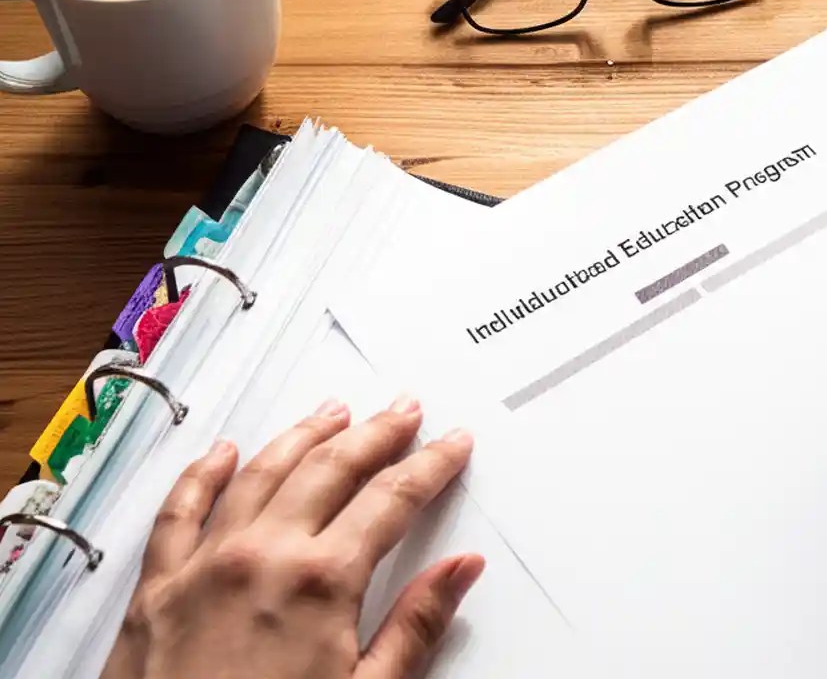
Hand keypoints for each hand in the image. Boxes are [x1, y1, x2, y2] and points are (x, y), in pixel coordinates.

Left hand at [102, 396, 483, 678]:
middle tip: (404, 411)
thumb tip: (462, 568)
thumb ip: (416, 624)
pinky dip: (205, 473)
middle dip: (376, 434)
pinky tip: (224, 452)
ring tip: (335, 411)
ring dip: (304, 435)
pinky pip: (180, 510)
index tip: (451, 445)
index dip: (429, 466)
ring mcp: (204, 564)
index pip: (392, 500)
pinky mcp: (156, 586)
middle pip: (331, 469)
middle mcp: (263, 555)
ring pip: (262, 472)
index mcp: (322, 582)